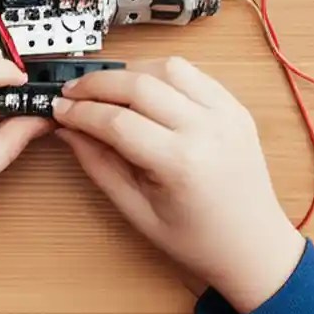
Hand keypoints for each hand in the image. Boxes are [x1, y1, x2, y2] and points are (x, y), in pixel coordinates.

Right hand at [53, 58, 304, 313]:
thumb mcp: (138, 212)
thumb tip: (68, 131)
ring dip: (130, 71)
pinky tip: (143, 89)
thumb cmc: (198, 240)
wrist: (255, 246)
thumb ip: (99, 166)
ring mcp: (226, 114)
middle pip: (138, 84)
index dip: (79, 112)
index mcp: (181, 164)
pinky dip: (162, 74)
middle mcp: (207, 129)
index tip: (58, 110)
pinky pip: (193, 74)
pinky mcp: (235, 107)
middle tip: (71, 93)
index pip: (116, 121)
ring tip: (106, 89)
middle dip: (96, 83)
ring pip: (167, 67)